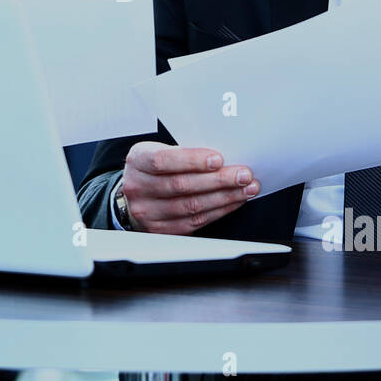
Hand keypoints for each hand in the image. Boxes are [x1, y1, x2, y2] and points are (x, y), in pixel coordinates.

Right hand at [120, 142, 258, 234]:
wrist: (135, 195)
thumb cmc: (153, 169)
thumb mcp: (158, 151)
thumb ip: (182, 153)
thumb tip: (220, 158)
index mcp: (137, 161)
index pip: (162, 160)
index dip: (192, 160)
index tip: (218, 159)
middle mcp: (138, 188)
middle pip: (181, 185)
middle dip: (218, 180)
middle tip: (243, 175)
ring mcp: (148, 212)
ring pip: (191, 206)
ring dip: (224, 197)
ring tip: (245, 189)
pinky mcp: (161, 230)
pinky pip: (195, 222)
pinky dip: (218, 211)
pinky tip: (232, 202)